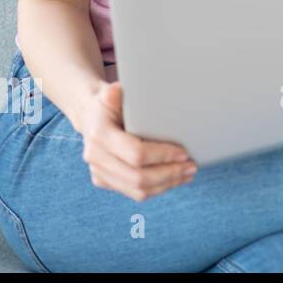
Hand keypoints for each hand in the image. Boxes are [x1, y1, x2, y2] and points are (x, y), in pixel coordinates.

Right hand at [75, 80, 196, 201]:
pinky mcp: (104, 181)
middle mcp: (95, 157)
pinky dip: (157, 189)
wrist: (91, 117)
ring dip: (167, 184)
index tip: (184, 152)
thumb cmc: (109, 103)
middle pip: (138, 177)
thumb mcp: (110, 94)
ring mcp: (98, 172)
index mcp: (99, 136)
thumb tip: (117, 90)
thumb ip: (114, 94)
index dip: (162, 155)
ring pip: (137, 190)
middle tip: (192, 166)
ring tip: (187, 174)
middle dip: (169, 173)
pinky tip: (174, 180)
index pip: (136, 153)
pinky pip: (134, 193)